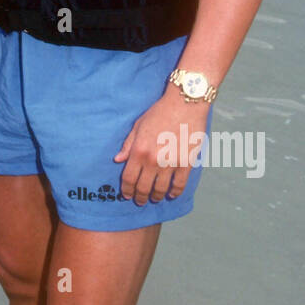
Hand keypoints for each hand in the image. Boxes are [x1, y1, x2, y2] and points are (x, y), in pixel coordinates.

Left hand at [114, 87, 210, 205]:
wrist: (184, 104)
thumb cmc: (159, 112)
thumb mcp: (138, 126)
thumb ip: (128, 145)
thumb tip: (118, 160)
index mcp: (138, 151)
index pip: (128, 178)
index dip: (126, 190)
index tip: (127, 195)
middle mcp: (153, 160)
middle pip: (143, 188)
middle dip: (140, 197)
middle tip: (140, 201)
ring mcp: (170, 163)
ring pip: (160, 189)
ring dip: (156, 196)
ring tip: (155, 198)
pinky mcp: (186, 163)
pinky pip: (179, 184)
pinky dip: (175, 192)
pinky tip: (171, 194)